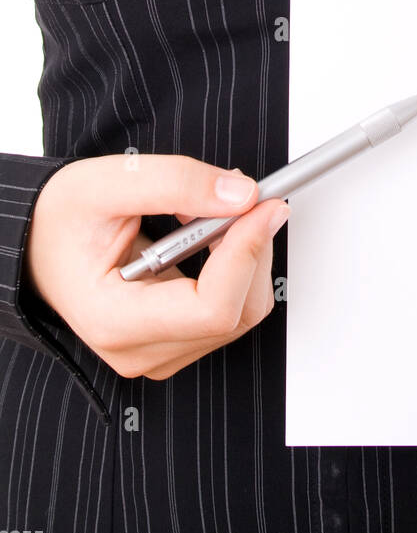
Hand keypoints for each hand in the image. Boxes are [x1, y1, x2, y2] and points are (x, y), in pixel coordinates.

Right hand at [23, 154, 288, 379]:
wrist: (37, 241)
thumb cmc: (60, 220)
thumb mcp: (108, 181)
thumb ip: (177, 183)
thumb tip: (241, 194)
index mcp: (114, 319)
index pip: (211, 309)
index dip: (247, 253)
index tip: (263, 205)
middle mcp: (139, 350)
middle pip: (236, 314)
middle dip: (253, 249)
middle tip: (250, 198)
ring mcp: (158, 351)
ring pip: (241, 313)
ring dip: (247, 255)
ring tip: (216, 212)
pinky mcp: (174, 340)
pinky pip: (230, 309)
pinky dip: (236, 267)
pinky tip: (213, 235)